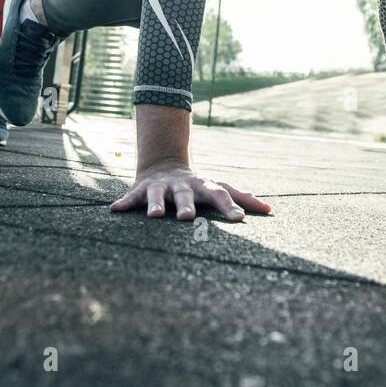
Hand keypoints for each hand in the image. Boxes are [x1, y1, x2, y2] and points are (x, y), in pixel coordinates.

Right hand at [110, 161, 272, 221]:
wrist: (164, 166)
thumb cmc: (198, 186)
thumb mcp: (218, 188)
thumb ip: (241, 198)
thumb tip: (270, 210)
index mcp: (203, 187)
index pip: (219, 195)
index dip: (229, 206)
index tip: (240, 220)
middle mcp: (182, 186)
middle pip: (185, 194)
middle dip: (186, 205)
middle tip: (189, 218)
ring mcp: (161, 187)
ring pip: (157, 195)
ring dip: (156, 204)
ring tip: (155, 216)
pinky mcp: (141, 190)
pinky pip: (131, 198)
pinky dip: (124, 204)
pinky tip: (115, 211)